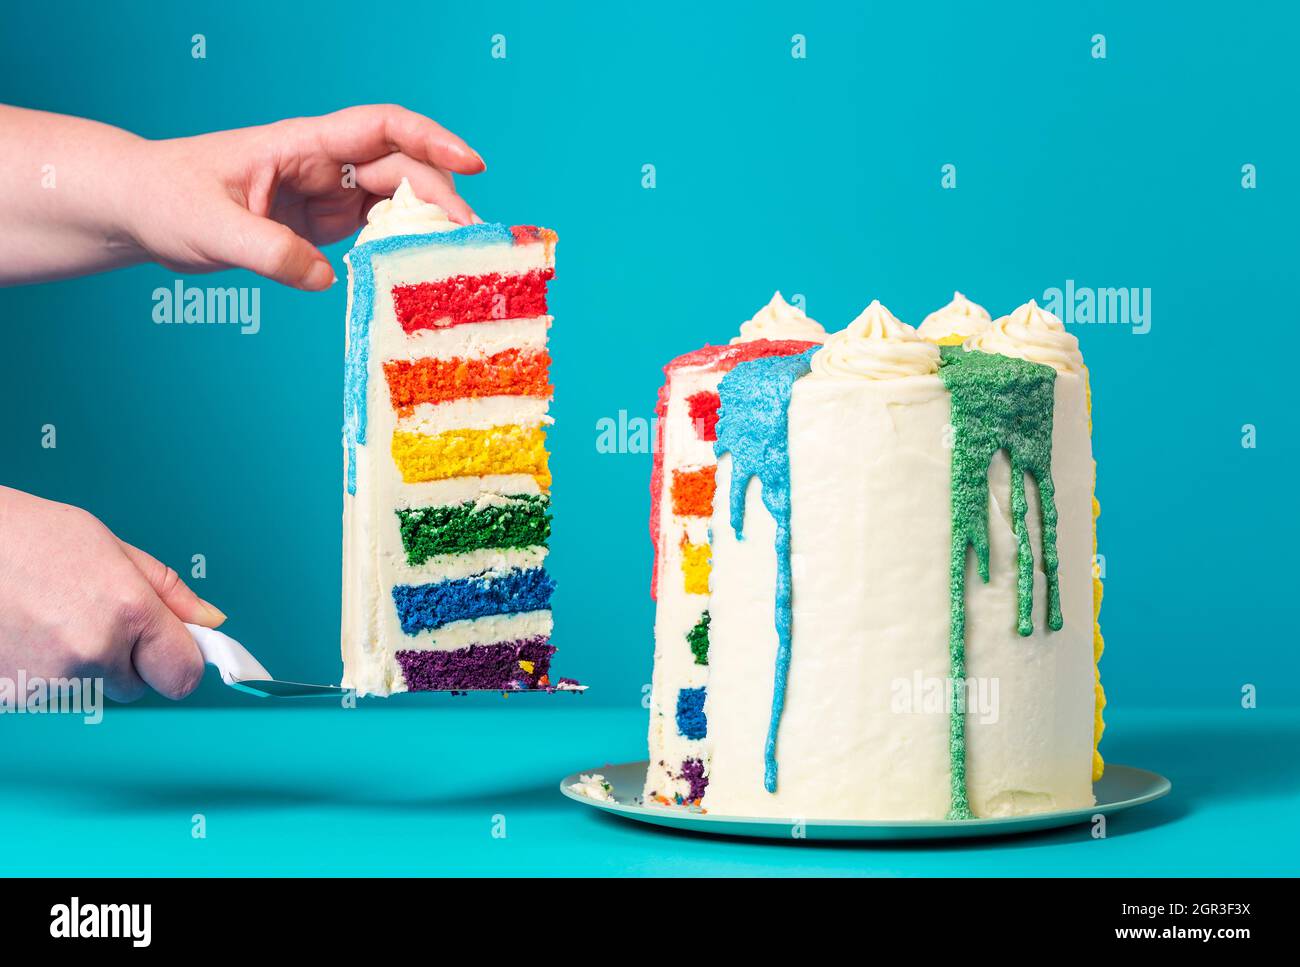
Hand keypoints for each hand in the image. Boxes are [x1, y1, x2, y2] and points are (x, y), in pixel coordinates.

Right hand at [0, 486, 222, 701]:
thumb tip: (210, 623)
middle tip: (93, 615)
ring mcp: (50, 680)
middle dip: (127, 658)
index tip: (173, 647)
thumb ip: (167, 592)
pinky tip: (26, 634)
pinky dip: (44, 672)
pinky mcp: (13, 696)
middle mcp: (93, 652)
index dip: (179, 660)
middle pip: (136, 684)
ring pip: (92, 688)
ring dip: (82, 664)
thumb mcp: (111, 547)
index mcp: (128, 611)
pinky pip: (51, 693)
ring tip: (50, 616)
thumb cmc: (27, 536)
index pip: (183, 674)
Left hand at [125, 104, 485, 289]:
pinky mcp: (321, 224)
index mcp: (303, 144)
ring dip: (427, 226)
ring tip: (456, 260)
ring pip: (395, 201)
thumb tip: (329, 280)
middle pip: (402, 169)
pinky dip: (401, 249)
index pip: (381, 128)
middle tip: (471, 240)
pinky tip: (417, 272)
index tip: (472, 166)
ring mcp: (326, 194)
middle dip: (442, 199)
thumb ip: (270, 253)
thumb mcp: (212, 227)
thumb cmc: (167, 198)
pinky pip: (375, 231)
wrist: (142, 209)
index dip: (432, 141)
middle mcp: (324, 164)